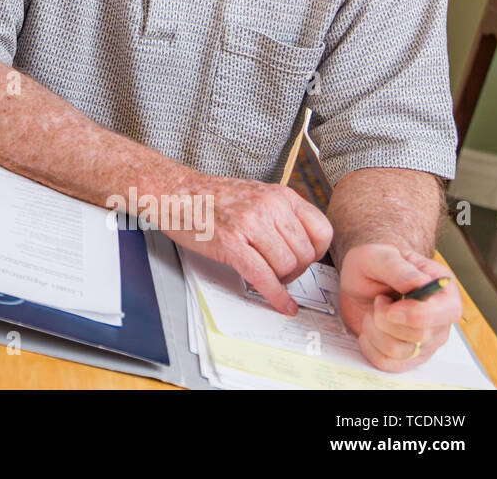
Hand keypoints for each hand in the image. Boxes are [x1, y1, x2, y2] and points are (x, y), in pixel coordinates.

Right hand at [162, 174, 332, 314]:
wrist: (174, 192)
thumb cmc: (210, 197)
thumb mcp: (256, 194)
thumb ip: (281, 214)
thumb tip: (302, 244)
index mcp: (280, 194)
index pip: (322, 231)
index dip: (316, 253)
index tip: (305, 260)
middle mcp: (270, 206)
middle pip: (305, 254)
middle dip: (295, 270)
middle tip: (278, 271)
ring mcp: (250, 224)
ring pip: (287, 267)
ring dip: (280, 280)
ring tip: (266, 275)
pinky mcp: (231, 243)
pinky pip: (263, 276)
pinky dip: (275, 296)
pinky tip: (281, 304)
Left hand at [338, 244, 460, 370]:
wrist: (362, 277)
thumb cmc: (376, 264)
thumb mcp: (380, 256)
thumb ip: (398, 269)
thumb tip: (419, 283)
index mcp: (444, 291)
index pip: (445, 313)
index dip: (415, 313)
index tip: (386, 302)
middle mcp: (441, 320)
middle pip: (419, 336)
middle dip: (386, 318)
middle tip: (379, 300)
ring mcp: (427, 341)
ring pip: (400, 352)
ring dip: (375, 330)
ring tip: (374, 312)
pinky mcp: (408, 356)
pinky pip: (387, 364)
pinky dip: (370, 346)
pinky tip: (369, 328)